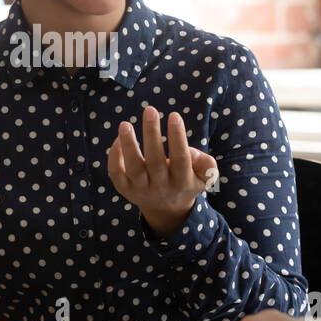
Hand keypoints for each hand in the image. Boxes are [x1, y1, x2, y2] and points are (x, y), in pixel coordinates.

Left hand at [107, 106, 218, 237]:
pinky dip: (114, 156)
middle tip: (150, 110)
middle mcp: (161, 187)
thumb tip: (191, 152)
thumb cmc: (186, 182)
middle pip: (155, 161)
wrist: (167, 210)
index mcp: (182, 182)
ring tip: (125, 124)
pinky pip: (116, 173)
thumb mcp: (204, 177)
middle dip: (152, 134)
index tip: (174, 115)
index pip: (180, 159)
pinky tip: (119, 139)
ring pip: (133, 168)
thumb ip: (206, 165)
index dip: (177, 137)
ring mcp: (141, 189)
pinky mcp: (125, 189)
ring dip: (128, 145)